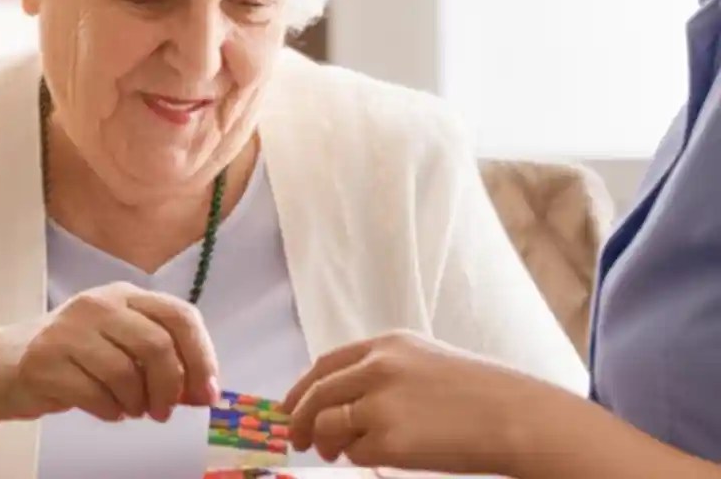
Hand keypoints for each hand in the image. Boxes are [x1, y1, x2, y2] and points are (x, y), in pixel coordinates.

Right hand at [0, 282, 220, 424]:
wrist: (6, 364)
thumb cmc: (76, 357)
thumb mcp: (121, 346)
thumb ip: (162, 361)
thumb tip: (203, 391)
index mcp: (124, 295)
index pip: (180, 316)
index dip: (201, 357)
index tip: (207, 393)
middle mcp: (98, 304)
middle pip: (157, 345)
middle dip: (170, 388)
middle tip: (164, 412)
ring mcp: (68, 329)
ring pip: (126, 373)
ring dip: (137, 403)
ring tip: (131, 409)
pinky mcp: (45, 360)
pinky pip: (96, 395)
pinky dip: (110, 411)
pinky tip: (107, 409)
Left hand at [281, 330, 573, 475]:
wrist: (516, 417)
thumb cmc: (479, 394)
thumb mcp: (424, 361)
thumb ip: (380, 371)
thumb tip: (336, 401)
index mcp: (386, 345)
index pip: (325, 365)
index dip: (301, 388)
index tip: (288, 407)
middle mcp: (377, 368)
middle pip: (317, 394)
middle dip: (299, 419)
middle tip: (296, 439)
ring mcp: (380, 404)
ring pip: (328, 425)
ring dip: (327, 443)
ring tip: (336, 453)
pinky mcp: (388, 440)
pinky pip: (354, 453)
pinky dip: (358, 458)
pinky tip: (379, 457)